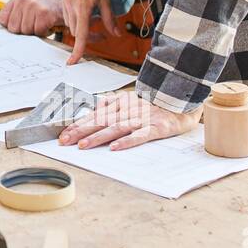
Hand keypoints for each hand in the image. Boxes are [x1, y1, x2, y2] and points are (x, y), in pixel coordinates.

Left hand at [0, 0, 64, 35]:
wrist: (65, 5)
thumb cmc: (44, 9)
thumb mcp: (27, 7)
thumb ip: (14, 16)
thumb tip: (4, 32)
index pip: (2, 19)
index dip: (10, 26)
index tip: (18, 26)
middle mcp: (24, 0)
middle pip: (13, 28)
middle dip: (23, 30)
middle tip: (33, 24)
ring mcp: (34, 6)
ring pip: (25, 31)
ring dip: (35, 31)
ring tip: (41, 23)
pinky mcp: (44, 14)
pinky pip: (38, 32)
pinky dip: (44, 32)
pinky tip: (48, 25)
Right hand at [58, 0, 117, 63]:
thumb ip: (109, 19)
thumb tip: (116, 34)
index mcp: (83, 7)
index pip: (80, 34)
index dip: (78, 50)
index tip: (73, 62)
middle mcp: (70, 4)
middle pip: (75, 29)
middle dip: (83, 33)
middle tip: (96, 25)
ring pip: (69, 20)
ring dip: (78, 22)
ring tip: (89, 10)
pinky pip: (65, 10)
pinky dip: (73, 13)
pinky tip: (81, 3)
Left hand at [58, 90, 200, 150]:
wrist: (183, 99)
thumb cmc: (155, 103)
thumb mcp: (131, 99)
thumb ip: (112, 104)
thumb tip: (94, 109)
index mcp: (121, 103)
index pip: (95, 115)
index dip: (78, 124)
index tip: (63, 134)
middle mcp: (129, 110)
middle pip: (101, 121)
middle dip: (81, 131)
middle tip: (64, 141)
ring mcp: (143, 119)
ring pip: (116, 128)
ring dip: (98, 137)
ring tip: (83, 145)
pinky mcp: (157, 128)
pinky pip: (140, 135)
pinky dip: (127, 141)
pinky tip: (115, 147)